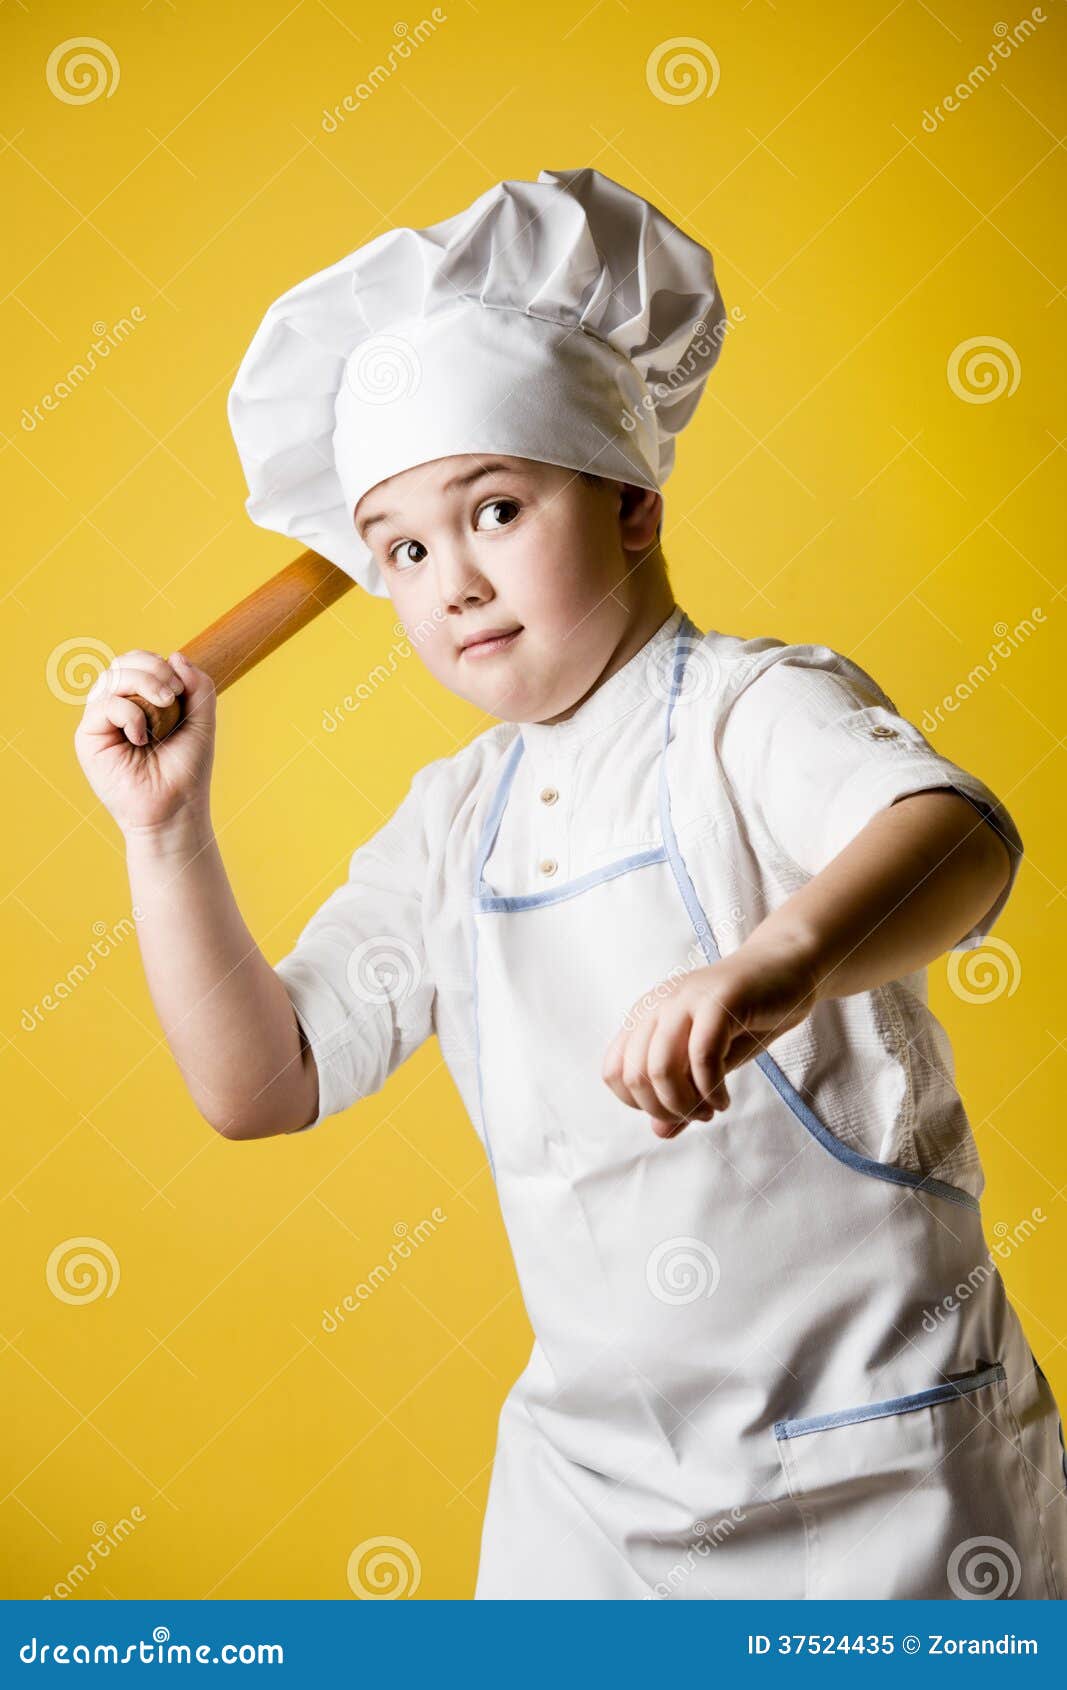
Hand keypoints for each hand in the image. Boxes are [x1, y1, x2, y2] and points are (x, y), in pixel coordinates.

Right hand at [74, 649, 216, 839]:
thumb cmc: (187, 771)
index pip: (137, 662)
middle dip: (152, 669)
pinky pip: (104, 706)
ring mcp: (101, 722)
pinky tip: (142, 737)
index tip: (182, 688)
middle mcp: (117, 707)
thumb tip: (176, 655)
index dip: (158, 664)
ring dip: (143, 683)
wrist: (176, 810)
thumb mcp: (202, 721)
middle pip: (122, 664)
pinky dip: (130, 714)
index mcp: (140, 701)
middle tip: (173, 693)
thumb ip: (198, 687)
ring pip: (111, 678)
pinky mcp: (88, 738)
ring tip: (164, 705)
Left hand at [602, 941, 819, 1136]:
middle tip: (698, 1116)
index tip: (676, 1113)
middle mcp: (657, 1005)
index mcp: (644, 1016)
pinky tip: (725, 1099)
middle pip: (635, 1075)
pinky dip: (712, 1089)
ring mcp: (685, 999)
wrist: (785, 971)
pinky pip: (702, 1056)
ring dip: (686, 1103)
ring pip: (661, 1067)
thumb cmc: (744, 1019)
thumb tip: (660, 1134)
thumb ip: (682, 1094)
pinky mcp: (718, 1001)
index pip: (614, 1072)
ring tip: (710, 1111)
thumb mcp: (707, 1063)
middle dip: (664, 1109)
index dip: (640, 1104)